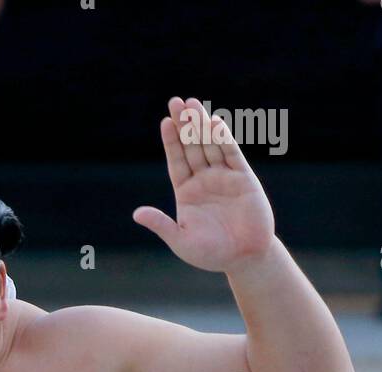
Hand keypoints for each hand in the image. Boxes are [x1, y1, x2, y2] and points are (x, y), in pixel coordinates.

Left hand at [132, 96, 275, 273]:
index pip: (177, 161)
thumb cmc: (211, 253)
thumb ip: (161, 224)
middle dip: (184, 124)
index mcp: (186, 192)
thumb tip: (137, 214)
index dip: (171, 141)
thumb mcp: (181, 240)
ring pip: (210, 145)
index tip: (165, 122)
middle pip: (192, 146)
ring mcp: (224, 176)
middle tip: (176, 101)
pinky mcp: (243, 178)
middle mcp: (204, 180)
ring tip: (193, 104)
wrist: (244, 258)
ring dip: (202, 125)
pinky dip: (224, 139)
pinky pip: (232, 154)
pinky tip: (215, 123)